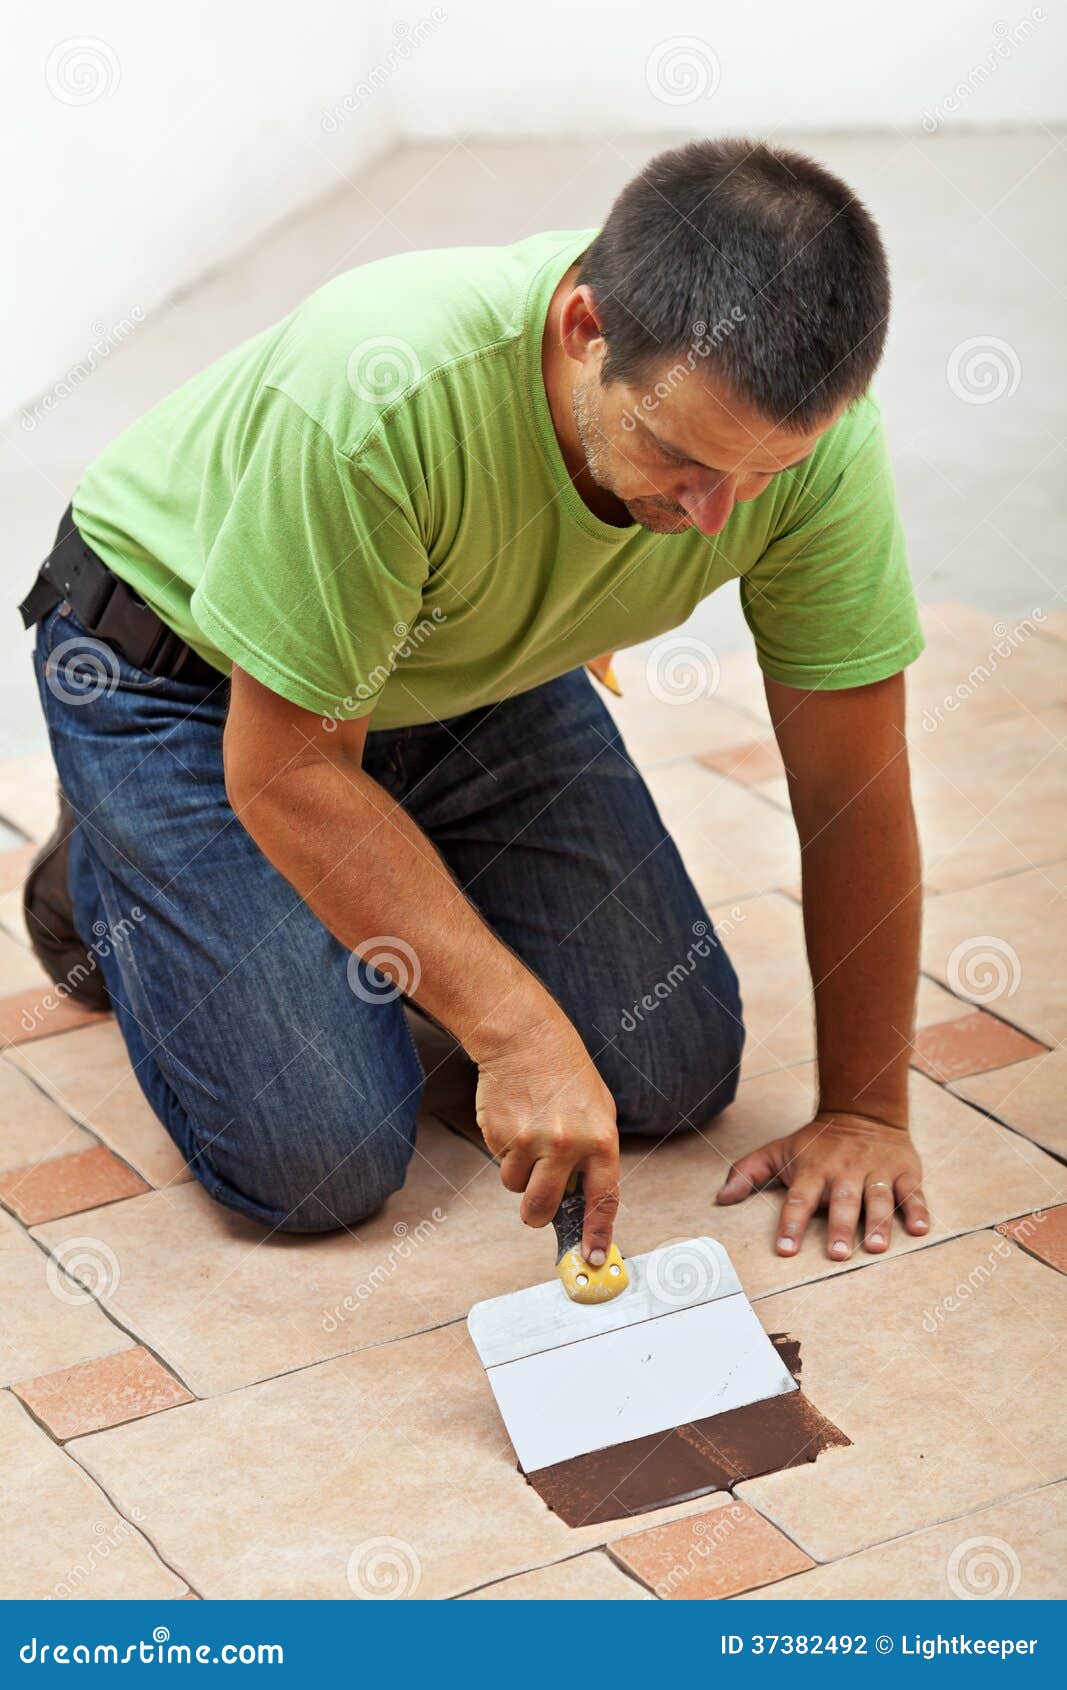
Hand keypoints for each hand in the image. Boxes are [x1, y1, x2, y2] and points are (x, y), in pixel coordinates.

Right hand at [475, 1012, 619, 1263]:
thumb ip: (594, 1156)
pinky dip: (505, 1148)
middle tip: (535, 1205)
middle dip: (536, 1213)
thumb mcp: (598, 1112)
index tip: (594, 1258)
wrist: (526, 1038)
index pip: (603, 1200)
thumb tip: (583, 1203)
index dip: (598, 1235)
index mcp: (600, 1141)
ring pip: (514, 1186)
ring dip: (519, 1171)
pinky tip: (515, 1117)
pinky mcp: (499, 1134)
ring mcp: (529, 1140)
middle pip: (542, 1208)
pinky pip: (500, 1160)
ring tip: (530, 1133)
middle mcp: (566, 1144)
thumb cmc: (567, 1077)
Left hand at [715, 1112, 928, 1259]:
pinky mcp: (905, 1171)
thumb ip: (747, 1173)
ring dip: (878, 1223)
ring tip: (876, 1247)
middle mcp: (845, 1171)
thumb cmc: (815, 1143)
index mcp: (813, 1170)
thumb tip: (720, 1198)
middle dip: (839, 1227)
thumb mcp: (779, 1151)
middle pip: (842, 1201)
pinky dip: (918, 1210)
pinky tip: (920, 1229)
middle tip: (835, 1254)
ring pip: (879, 1198)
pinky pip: (913, 1192)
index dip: (791, 1224)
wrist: (862, 1110)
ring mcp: (877, 1171)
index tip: (786, 1250)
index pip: (799, 1199)